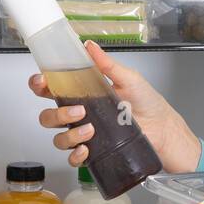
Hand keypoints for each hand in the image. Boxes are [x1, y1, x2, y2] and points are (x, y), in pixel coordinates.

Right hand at [28, 39, 202, 172]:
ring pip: (58, 138)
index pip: (52, 89)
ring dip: (69, 135)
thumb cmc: (148, 103)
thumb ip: (107, 64)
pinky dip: (76, 155)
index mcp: (84, 94)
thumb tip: (89, 46)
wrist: (164, 129)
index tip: (42, 82)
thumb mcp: (129, 79)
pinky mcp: (94, 153)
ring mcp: (86, 135)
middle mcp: (81, 115)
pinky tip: (87, 149)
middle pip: (48, 116)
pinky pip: (73, 158)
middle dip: (55, 115)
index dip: (40, 85)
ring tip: (90, 130)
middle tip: (77, 111)